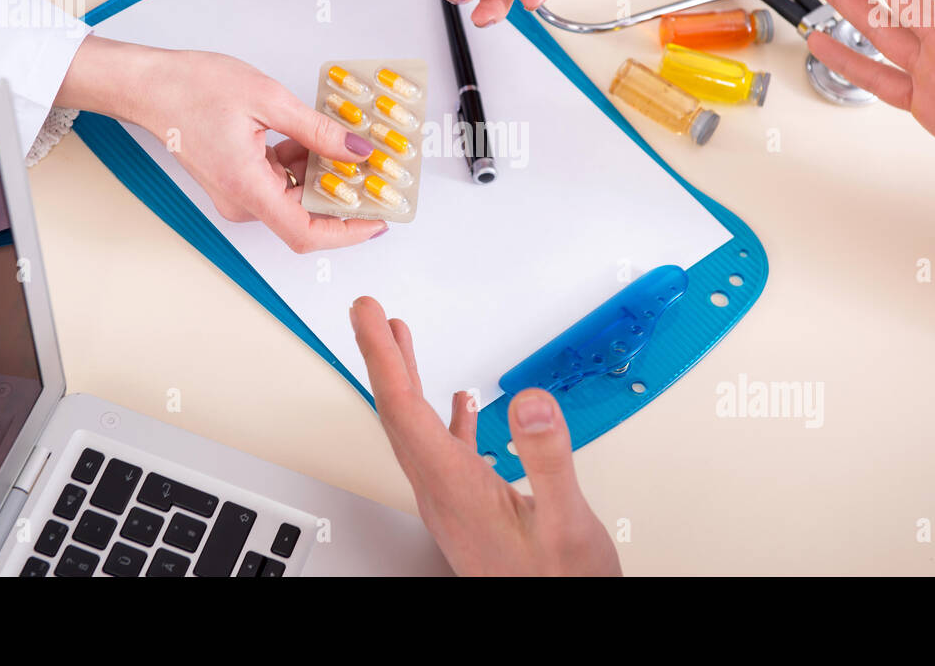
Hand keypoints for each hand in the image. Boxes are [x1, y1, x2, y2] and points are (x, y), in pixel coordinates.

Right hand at [56, 37, 386, 251]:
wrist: (149, 84)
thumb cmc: (191, 88)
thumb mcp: (267, 100)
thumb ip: (317, 131)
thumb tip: (357, 152)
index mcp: (247, 188)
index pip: (305, 232)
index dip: (348, 233)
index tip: (379, 219)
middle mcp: (242, 201)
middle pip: (306, 215)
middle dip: (345, 196)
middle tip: (378, 172)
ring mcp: (239, 194)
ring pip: (296, 197)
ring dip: (325, 176)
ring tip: (352, 146)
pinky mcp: (239, 182)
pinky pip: (281, 182)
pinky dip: (304, 164)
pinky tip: (318, 138)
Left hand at [348, 296, 620, 575]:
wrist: (556, 620)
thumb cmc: (561, 586)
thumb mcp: (567, 523)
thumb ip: (548, 459)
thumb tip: (529, 402)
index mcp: (455, 488)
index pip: (403, 409)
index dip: (382, 356)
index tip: (367, 315)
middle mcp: (443, 493)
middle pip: (397, 414)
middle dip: (382, 358)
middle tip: (369, 314)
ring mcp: (453, 502)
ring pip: (416, 430)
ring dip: (406, 381)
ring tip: (400, 342)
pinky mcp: (470, 508)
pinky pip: (444, 451)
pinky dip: (443, 416)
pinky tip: (460, 405)